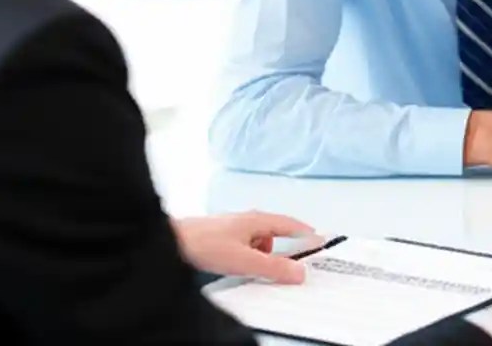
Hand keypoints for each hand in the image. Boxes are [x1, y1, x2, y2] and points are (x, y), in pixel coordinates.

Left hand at [171, 211, 314, 283]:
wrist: (173, 241)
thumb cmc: (203, 243)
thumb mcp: (245, 261)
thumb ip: (273, 268)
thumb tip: (298, 272)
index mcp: (257, 219)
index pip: (289, 224)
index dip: (305, 232)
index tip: (318, 238)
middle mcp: (246, 219)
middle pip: (274, 231)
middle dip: (283, 247)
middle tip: (290, 262)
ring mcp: (233, 225)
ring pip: (258, 239)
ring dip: (262, 253)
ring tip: (256, 268)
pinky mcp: (222, 234)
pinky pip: (245, 244)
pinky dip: (249, 254)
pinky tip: (240, 265)